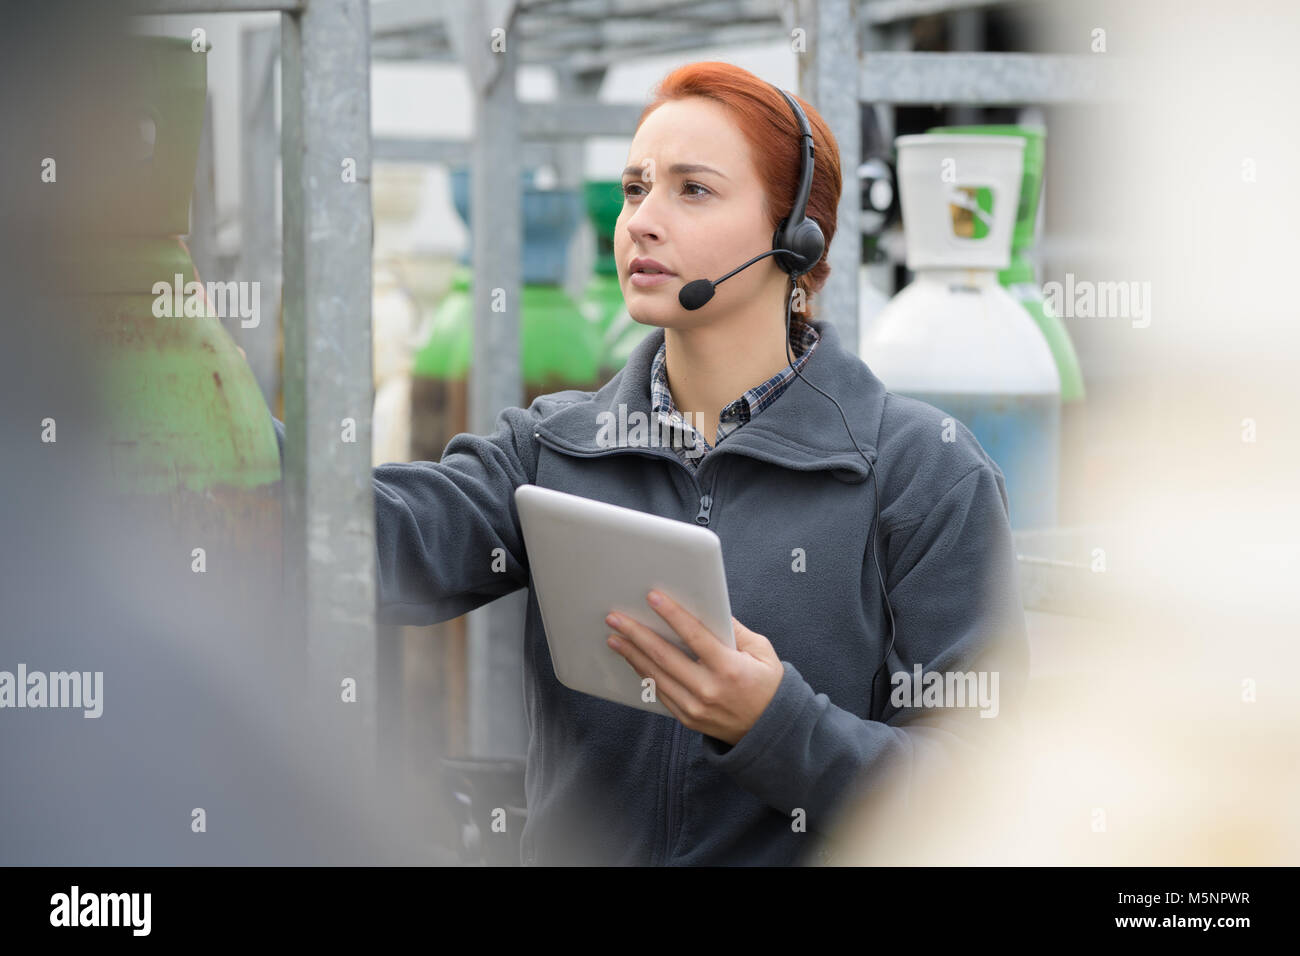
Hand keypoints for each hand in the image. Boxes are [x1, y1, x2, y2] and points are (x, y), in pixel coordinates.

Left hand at [605, 591, 783, 745]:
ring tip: (614, 637)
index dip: (672, 614)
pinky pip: (660, 693)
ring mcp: (695, 707)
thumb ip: (735, 630)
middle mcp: (708, 689)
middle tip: (615, 618)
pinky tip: (633, 659)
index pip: (694, 635)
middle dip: (636, 634)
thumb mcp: (762, 651)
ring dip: (632, 654)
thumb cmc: (767, 685)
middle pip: (664, 656)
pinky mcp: (687, 718)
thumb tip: (709, 609)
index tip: (652, 597)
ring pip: (656, 676)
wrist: (770, 731)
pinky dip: (644, 674)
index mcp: (729, 667)